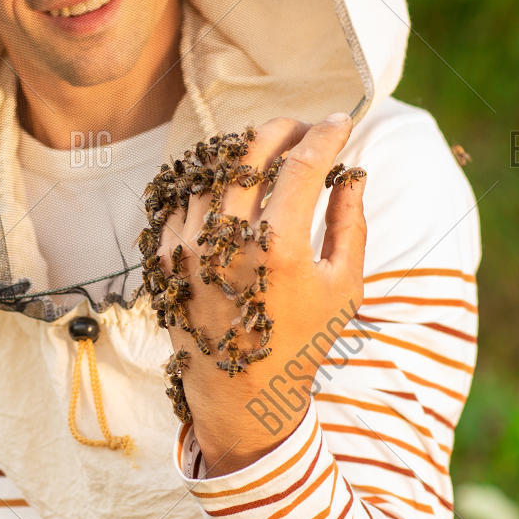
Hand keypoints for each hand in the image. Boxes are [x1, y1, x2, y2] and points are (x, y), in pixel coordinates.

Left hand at [160, 113, 366, 474]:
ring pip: (213, 169)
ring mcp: (188, 246)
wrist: (240, 395)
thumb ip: (350, 224)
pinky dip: (211, 181)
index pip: (301, 165)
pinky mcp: (165, 255)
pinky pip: (185, 197)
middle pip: (250, 152)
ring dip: (244, 153)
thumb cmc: (301, 344)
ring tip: (268, 155)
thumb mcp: (343, 288)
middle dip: (282, 129)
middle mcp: (226, 240)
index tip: (340, 123)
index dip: (325, 135)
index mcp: (278, 248)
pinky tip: (233, 186)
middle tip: (301, 129)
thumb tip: (353, 174)